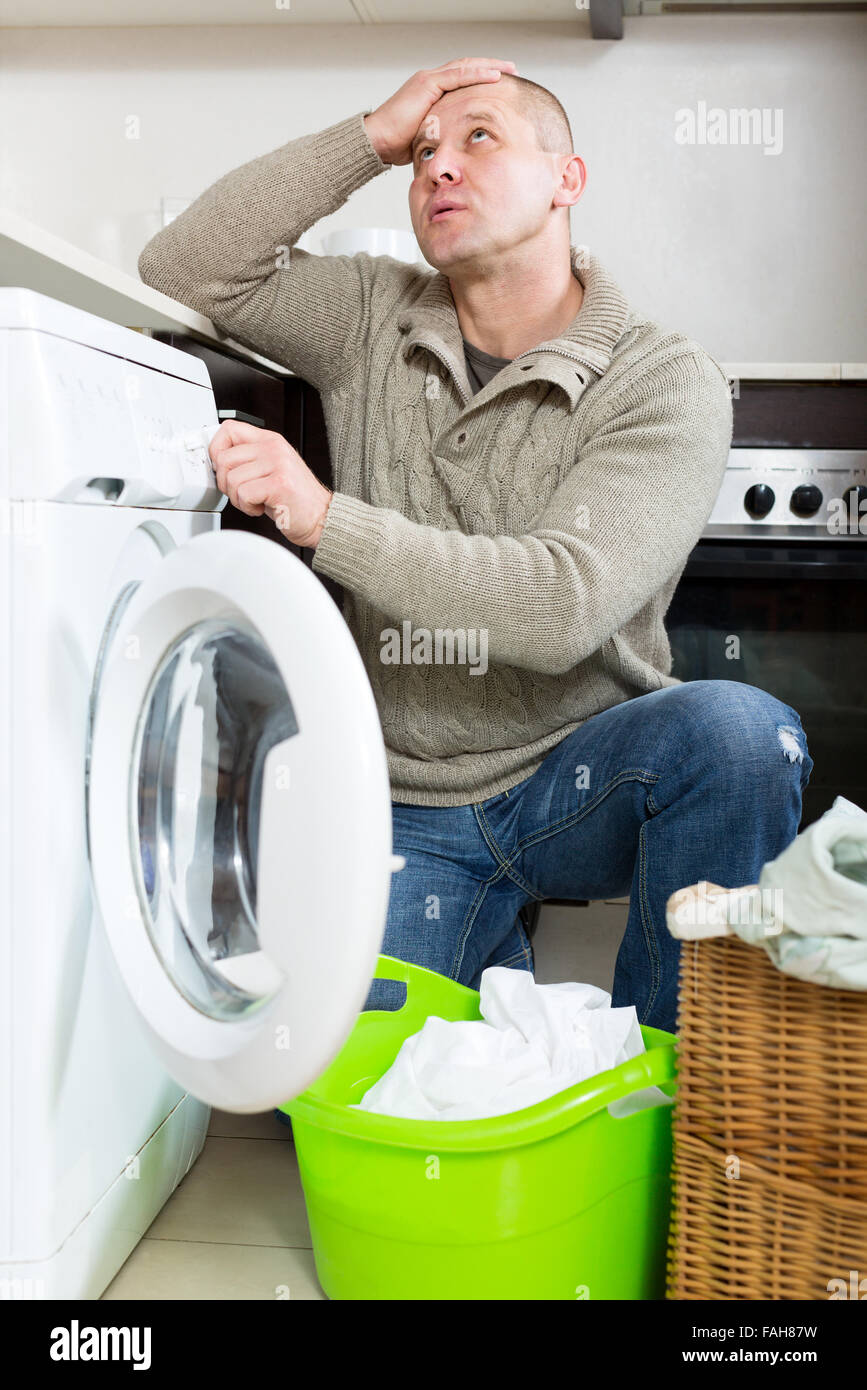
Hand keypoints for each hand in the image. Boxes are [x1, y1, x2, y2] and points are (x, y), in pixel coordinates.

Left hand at [208, 419, 331, 548]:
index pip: (229, 429)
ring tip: (255, 501)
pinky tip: (261, 508)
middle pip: (224, 458)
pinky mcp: (279, 484)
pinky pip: (243, 494)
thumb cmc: (294, 499)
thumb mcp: (271, 470)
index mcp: (270, 441)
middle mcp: (274, 448)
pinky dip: (247, 507)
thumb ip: (248, 459)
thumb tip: (217, 460)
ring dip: (238, 499)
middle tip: (242, 493)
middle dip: (225, 483)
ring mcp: (278, 464)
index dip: (216, 450)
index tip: (220, 467)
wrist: (320, 518)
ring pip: (232, 479)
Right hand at [364, 56, 517, 165]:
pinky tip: (495, 75)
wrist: (379, 141)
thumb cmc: (398, 145)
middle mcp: (431, 81)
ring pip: (465, 67)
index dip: (482, 79)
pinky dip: (478, 74)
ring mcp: (429, 80)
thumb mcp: (428, 138)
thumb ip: (443, 135)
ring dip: (489, 67)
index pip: (462, 80)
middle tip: (511, 69)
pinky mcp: (427, 84)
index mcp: (432, 93)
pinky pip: (458, 75)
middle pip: (466, 68)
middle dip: (490, 67)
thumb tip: (457, 150)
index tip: (501, 83)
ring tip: (509, 69)